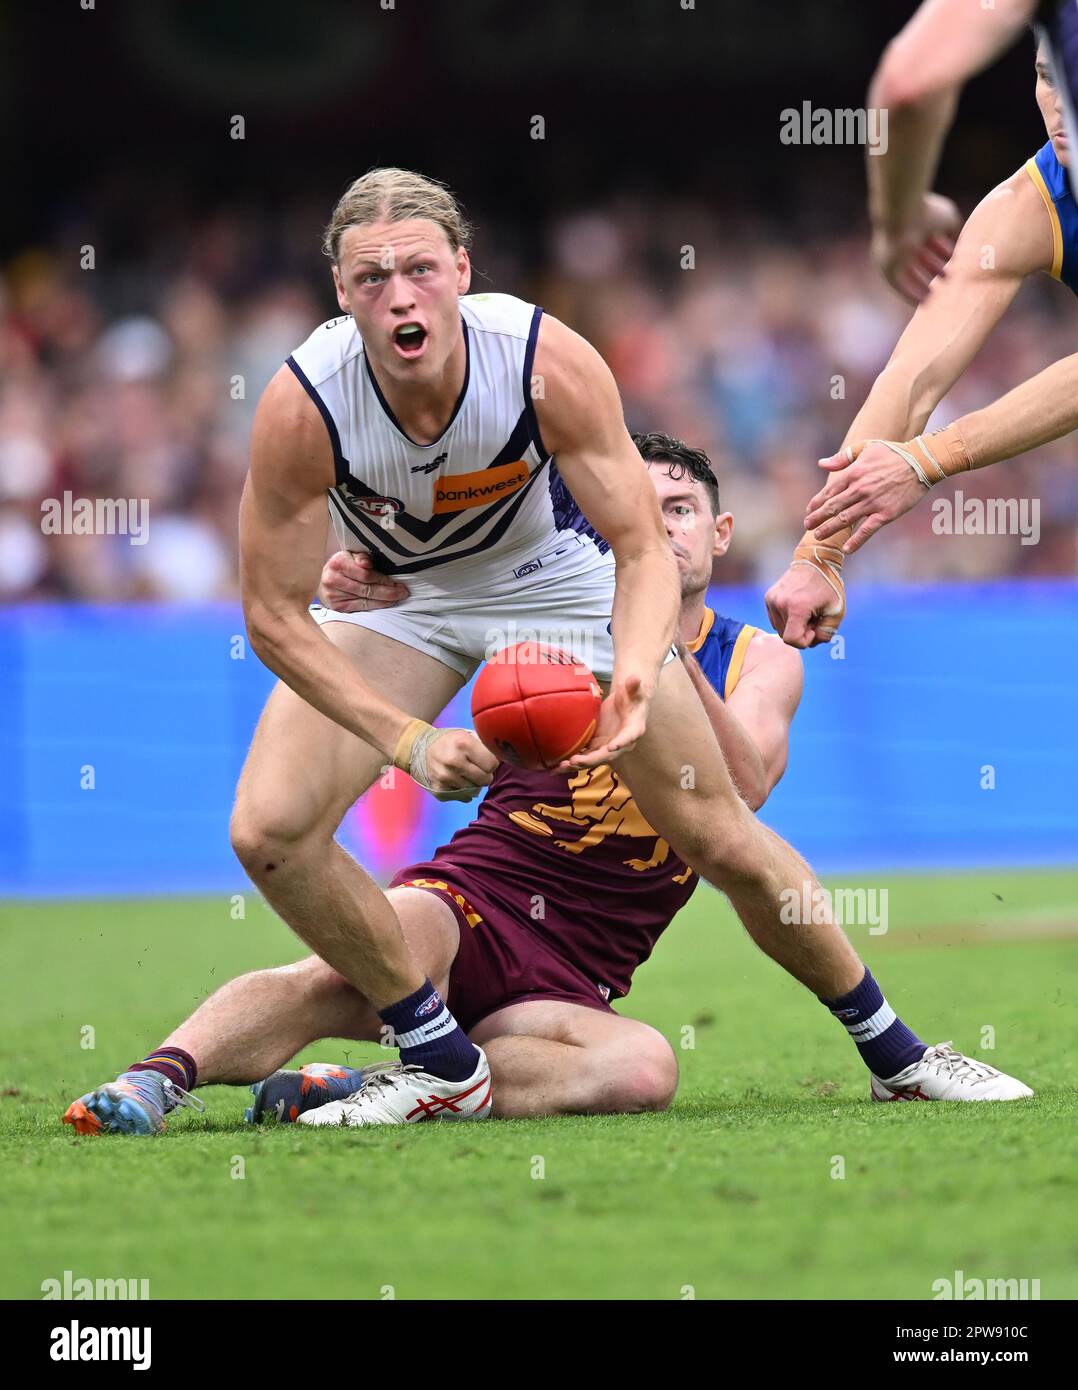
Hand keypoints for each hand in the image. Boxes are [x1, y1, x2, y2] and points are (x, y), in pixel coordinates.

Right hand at [319, 550, 408, 610]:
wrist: (322, 579)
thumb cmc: (343, 565)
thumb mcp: (351, 555)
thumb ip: (361, 557)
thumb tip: (367, 563)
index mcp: (338, 562)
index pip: (366, 574)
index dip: (383, 579)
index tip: (397, 582)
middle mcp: (333, 579)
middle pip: (367, 589)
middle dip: (388, 592)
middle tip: (403, 592)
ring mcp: (334, 595)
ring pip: (365, 600)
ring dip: (385, 600)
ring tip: (398, 597)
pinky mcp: (337, 607)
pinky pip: (360, 607)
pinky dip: (376, 606)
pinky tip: (386, 603)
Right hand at [415, 727, 497, 802]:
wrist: (419, 748)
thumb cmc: (450, 742)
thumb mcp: (466, 735)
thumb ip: (484, 746)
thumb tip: (505, 758)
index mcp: (463, 744)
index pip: (492, 764)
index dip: (491, 762)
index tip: (485, 759)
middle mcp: (453, 761)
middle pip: (485, 779)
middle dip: (485, 775)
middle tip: (477, 768)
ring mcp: (445, 778)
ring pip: (475, 790)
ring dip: (474, 783)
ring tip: (465, 773)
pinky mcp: (439, 790)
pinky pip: (463, 797)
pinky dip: (464, 790)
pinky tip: (456, 779)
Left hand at [559, 673, 651, 768]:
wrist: (625, 703)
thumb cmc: (631, 696)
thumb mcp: (633, 690)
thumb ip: (633, 686)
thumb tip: (635, 678)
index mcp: (633, 729)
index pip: (628, 737)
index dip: (621, 742)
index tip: (612, 747)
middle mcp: (620, 743)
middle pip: (606, 755)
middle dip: (590, 759)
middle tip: (574, 760)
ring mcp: (606, 746)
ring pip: (592, 759)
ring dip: (576, 764)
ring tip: (560, 767)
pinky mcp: (595, 745)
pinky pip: (583, 755)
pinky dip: (571, 761)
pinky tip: (555, 766)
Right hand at [765, 564, 843, 648]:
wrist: (815, 561)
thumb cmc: (828, 586)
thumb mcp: (837, 611)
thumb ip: (827, 632)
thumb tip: (813, 641)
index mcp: (797, 607)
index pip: (791, 640)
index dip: (804, 641)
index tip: (814, 630)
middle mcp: (780, 603)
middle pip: (785, 635)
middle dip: (800, 633)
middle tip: (813, 619)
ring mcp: (772, 600)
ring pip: (779, 628)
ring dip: (793, 626)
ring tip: (806, 613)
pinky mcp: (768, 597)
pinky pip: (775, 619)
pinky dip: (786, 619)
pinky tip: (798, 608)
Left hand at [806, 441, 926, 553]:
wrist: (922, 461)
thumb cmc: (894, 453)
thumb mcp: (866, 448)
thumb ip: (843, 458)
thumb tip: (821, 464)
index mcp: (854, 473)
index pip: (829, 491)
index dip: (816, 503)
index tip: (809, 510)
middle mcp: (860, 489)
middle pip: (832, 507)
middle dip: (817, 518)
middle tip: (807, 525)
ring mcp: (872, 502)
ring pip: (845, 519)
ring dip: (829, 529)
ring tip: (818, 537)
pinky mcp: (886, 513)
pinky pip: (868, 530)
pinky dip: (856, 541)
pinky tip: (847, 549)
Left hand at [871, 192, 959, 302]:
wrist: (901, 214)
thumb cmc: (927, 213)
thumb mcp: (947, 219)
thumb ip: (955, 232)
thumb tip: (964, 244)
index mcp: (917, 225)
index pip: (931, 242)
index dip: (943, 252)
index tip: (955, 262)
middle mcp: (904, 240)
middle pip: (921, 258)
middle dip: (935, 269)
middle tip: (949, 281)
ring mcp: (894, 254)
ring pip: (911, 272)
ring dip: (925, 283)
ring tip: (940, 295)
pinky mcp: (886, 267)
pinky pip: (900, 284)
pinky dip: (911, 293)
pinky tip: (925, 302)